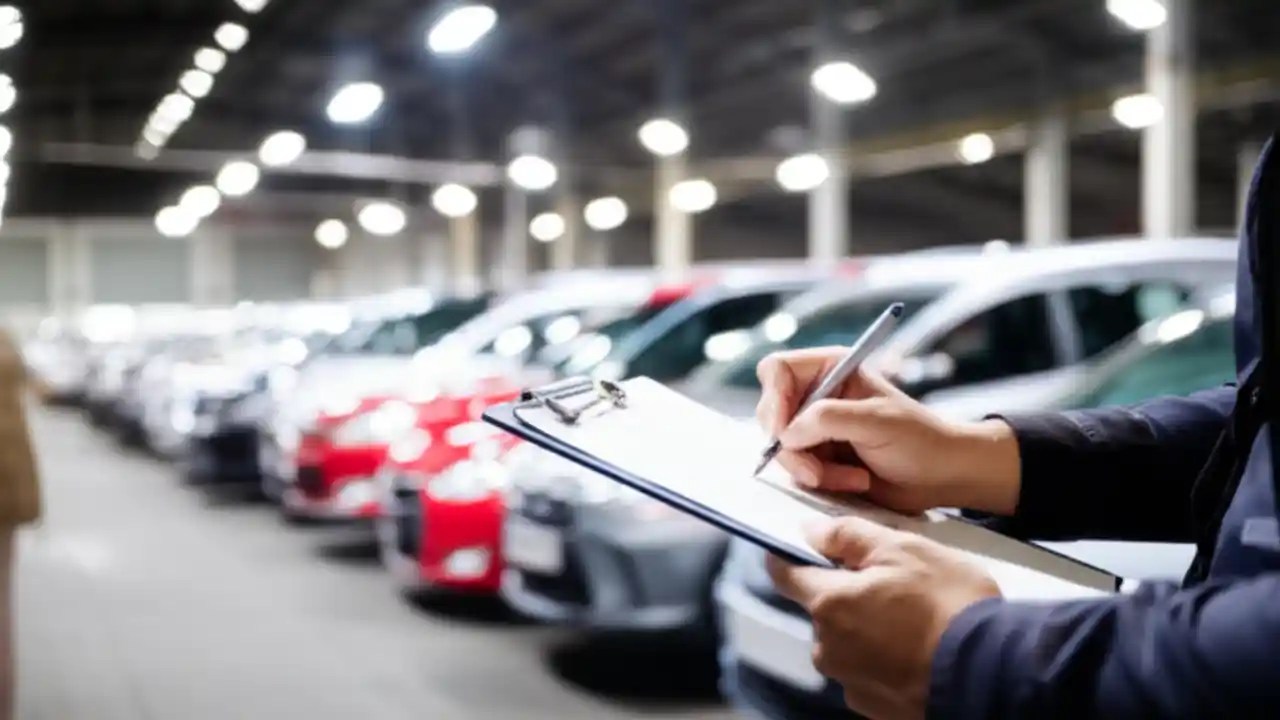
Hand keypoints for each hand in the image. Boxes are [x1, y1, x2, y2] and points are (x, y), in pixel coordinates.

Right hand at [756, 348, 1019, 514]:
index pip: (777, 371)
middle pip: (772, 414)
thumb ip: (827, 419)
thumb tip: (786, 433)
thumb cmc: (920, 439)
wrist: (942, 476)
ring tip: (853, 478)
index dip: (774, 399)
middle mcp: (818, 395)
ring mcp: (816, 429)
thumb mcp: (875, 421)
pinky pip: (797, 471)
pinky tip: (854, 482)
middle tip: (816, 471)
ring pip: (783, 449)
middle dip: (794, 448)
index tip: (785, 431)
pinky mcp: (819, 458)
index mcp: (831, 369)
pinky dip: (821, 481)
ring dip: (813, 470)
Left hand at [769, 517, 1000, 719]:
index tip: (809, 548)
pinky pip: (867, 673)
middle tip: (892, 585)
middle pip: (823, 611)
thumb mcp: (904, 549)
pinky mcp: (874, 707)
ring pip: (846, 643)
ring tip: (914, 623)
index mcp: (829, 604)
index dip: (792, 556)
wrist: (993, 675)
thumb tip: (812, 532)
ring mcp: (850, 682)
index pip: (784, 574)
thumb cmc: (949, 605)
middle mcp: (828, 648)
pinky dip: (885, 661)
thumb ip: (849, 536)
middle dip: (848, 595)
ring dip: (868, 629)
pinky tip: (917, 653)